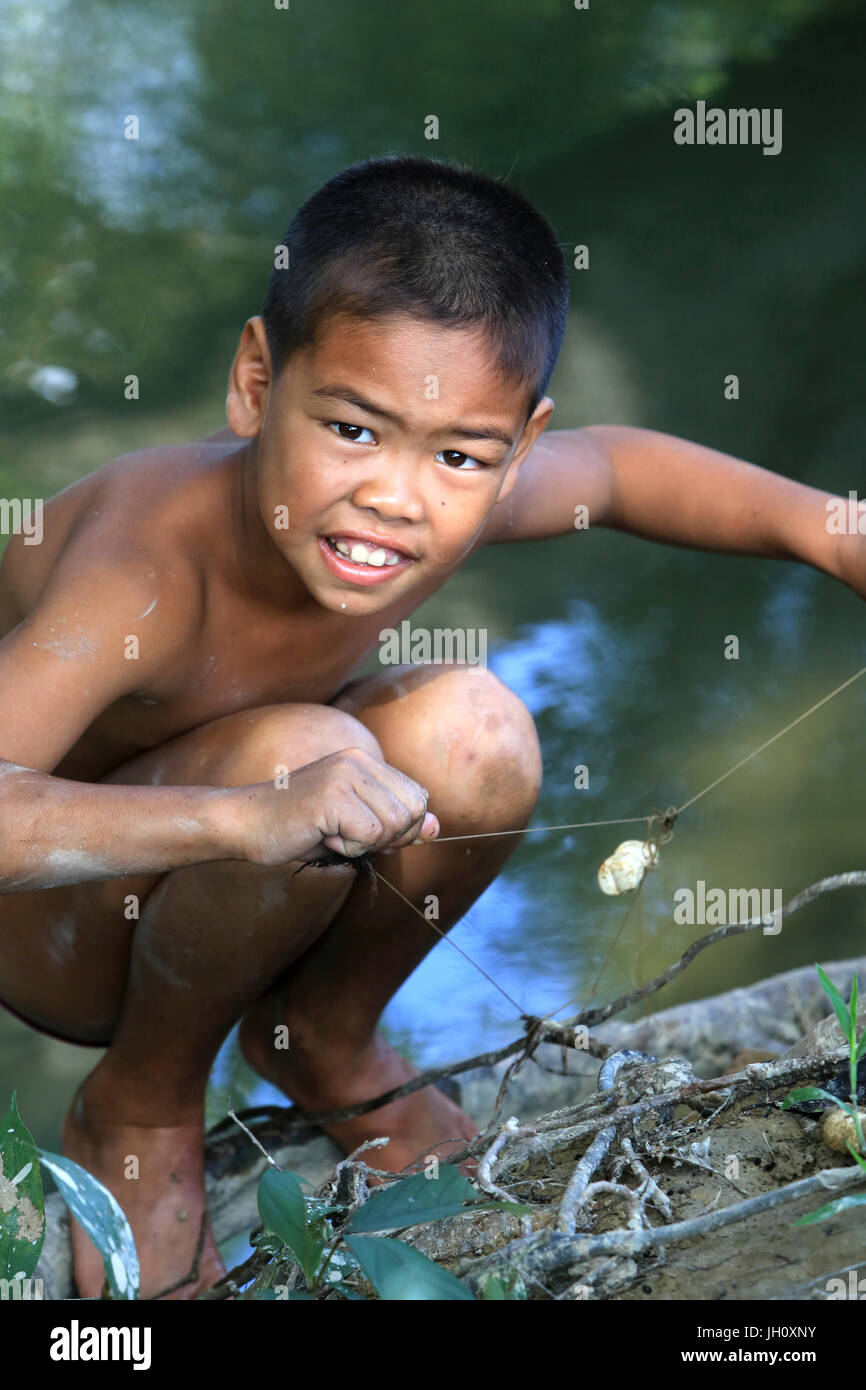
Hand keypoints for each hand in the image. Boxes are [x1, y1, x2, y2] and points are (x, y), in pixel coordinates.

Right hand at [235, 747, 438, 867]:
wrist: (244, 824)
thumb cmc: (297, 827)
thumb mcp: (353, 824)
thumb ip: (394, 823)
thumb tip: (435, 829)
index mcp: (364, 761)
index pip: (417, 797)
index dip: (402, 826)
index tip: (368, 835)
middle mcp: (358, 760)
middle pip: (412, 811)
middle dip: (389, 837)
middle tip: (348, 837)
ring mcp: (345, 775)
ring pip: (394, 824)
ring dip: (365, 844)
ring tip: (331, 834)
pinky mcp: (332, 796)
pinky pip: (370, 835)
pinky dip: (349, 849)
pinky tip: (323, 837)